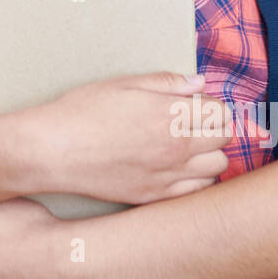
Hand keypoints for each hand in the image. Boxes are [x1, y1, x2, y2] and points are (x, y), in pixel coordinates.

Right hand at [20, 71, 232, 206]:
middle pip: (224, 138)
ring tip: (187, 144)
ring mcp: (167, 176)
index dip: (210, 103)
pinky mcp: (154, 196)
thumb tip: (199, 82)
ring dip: (209, 153)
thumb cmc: (82, 111)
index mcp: (170, 116)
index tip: (195, 102)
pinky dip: (196, 178)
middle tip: (192, 120)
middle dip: (214, 125)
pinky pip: (197, 190)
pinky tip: (177, 166)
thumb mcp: (123, 85)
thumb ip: (166, 83)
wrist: (53, 150)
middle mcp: (176, 148)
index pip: (220, 111)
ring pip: (217, 166)